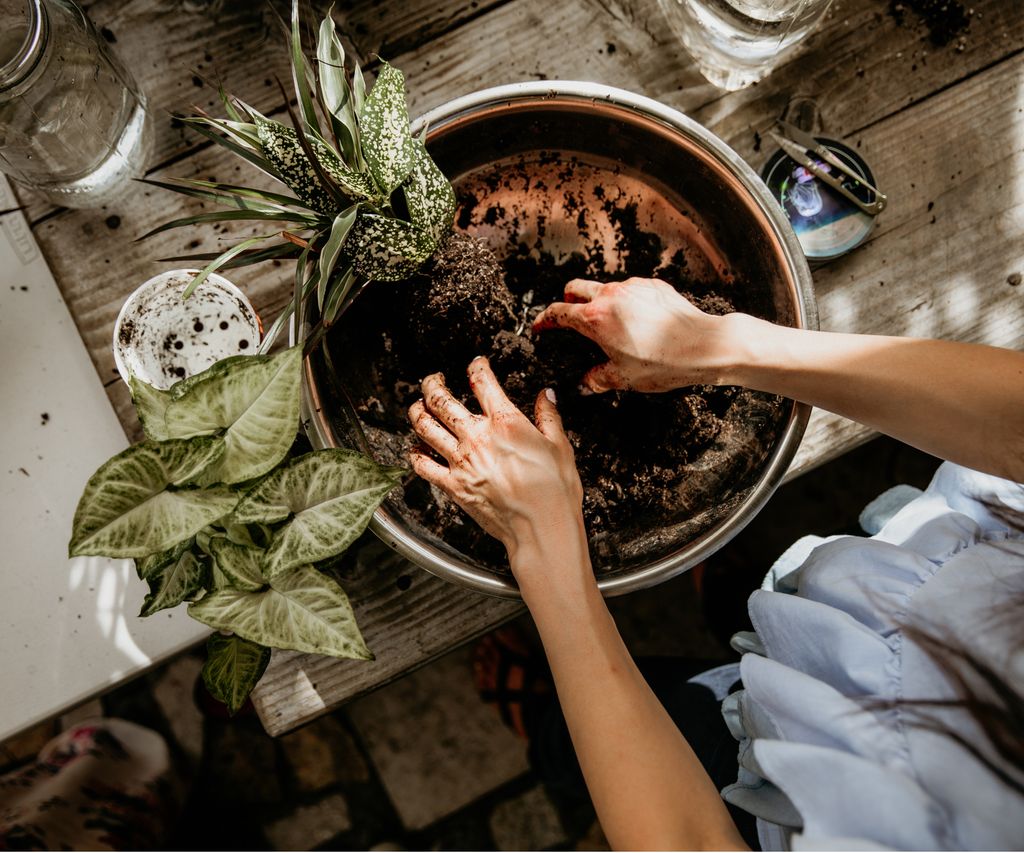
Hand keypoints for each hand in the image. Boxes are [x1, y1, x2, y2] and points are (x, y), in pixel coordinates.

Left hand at [407, 357, 584, 563]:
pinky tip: (416, 450)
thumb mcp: (561, 446)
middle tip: (434, 379)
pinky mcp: (453, 486)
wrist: (542, 528)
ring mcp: (461, 462)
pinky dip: (415, 455)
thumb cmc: (555, 491)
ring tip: (417, 406)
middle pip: (441, 399)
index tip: (477, 364)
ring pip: (425, 427)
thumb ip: (549, 416)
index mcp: (506, 423)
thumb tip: (546, 395)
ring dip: (417, 411)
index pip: (482, 381)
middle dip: (433, 383)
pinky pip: (422, 466)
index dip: (477, 366)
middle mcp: (478, 438)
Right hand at [532, 277, 737, 392]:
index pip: (559, 312)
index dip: (545, 320)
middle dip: (566, 300)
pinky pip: (630, 289)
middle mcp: (610, 296)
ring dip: (598, 301)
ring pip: (604, 287)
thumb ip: (597, 380)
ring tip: (608, 323)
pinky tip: (637, 321)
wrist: (704, 345)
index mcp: (595, 319)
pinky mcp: (653, 285)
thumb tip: (585, 384)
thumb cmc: (663, 364)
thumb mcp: (623, 379)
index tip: (540, 327)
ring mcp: (633, 287)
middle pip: (575, 288)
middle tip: (568, 316)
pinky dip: (625, 301)